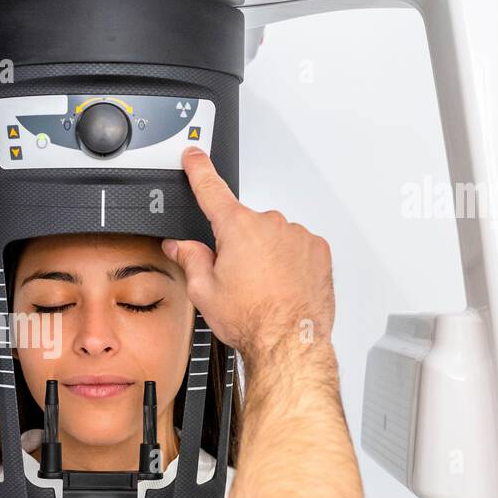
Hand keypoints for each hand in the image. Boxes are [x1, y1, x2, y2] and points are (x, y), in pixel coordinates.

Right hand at [163, 147, 334, 361]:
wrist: (290, 342)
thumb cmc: (252, 319)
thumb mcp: (204, 291)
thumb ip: (190, 259)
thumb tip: (179, 246)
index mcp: (237, 227)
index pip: (211, 188)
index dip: (199, 169)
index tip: (194, 155)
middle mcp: (270, 224)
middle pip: (244, 225)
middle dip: (237, 245)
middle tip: (235, 279)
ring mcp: (297, 235)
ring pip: (271, 238)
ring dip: (265, 255)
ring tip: (262, 289)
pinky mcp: (318, 250)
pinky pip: (295, 248)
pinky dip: (287, 263)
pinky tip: (281, 287)